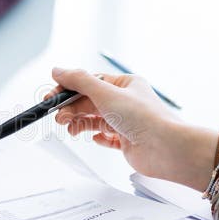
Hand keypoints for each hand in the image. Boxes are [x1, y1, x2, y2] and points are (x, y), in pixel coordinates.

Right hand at [48, 67, 217, 190]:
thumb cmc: (145, 118)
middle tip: (58, 116)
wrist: (167, 149)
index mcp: (125, 84)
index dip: (69, 89)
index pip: (90, 82)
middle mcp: (126, 101)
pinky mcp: (127, 141)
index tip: (52, 96)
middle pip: (90, 102)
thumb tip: (58, 70)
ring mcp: (126, 122)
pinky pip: (106, 137)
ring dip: (80, 123)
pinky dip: (97, 137)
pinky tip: (95, 138)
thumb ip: (79, 81)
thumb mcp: (106, 93)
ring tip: (70, 129)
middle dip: (72, 109)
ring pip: (95, 119)